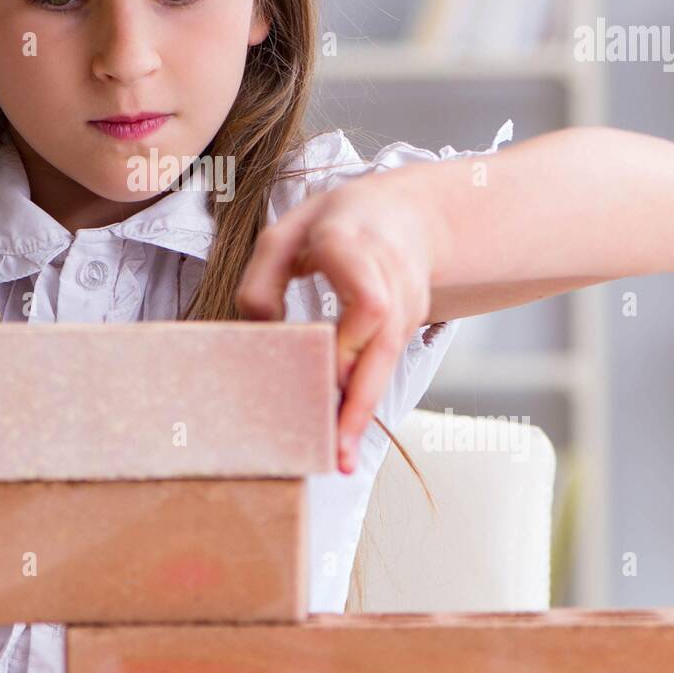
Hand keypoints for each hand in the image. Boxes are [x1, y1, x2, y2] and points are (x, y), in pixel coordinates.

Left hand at [235, 173, 434, 473]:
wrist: (412, 214)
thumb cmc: (338, 223)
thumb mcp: (285, 232)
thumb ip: (261, 281)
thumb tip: (262, 336)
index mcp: (352, 243)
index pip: (367, 301)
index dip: (348, 344)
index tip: (324, 377)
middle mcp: (389, 276)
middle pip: (382, 344)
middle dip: (360, 400)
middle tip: (337, 451)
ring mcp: (408, 303)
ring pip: (388, 363)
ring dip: (363, 411)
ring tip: (340, 458)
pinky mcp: (411, 325)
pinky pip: (386, 367)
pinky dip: (365, 400)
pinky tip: (344, 434)